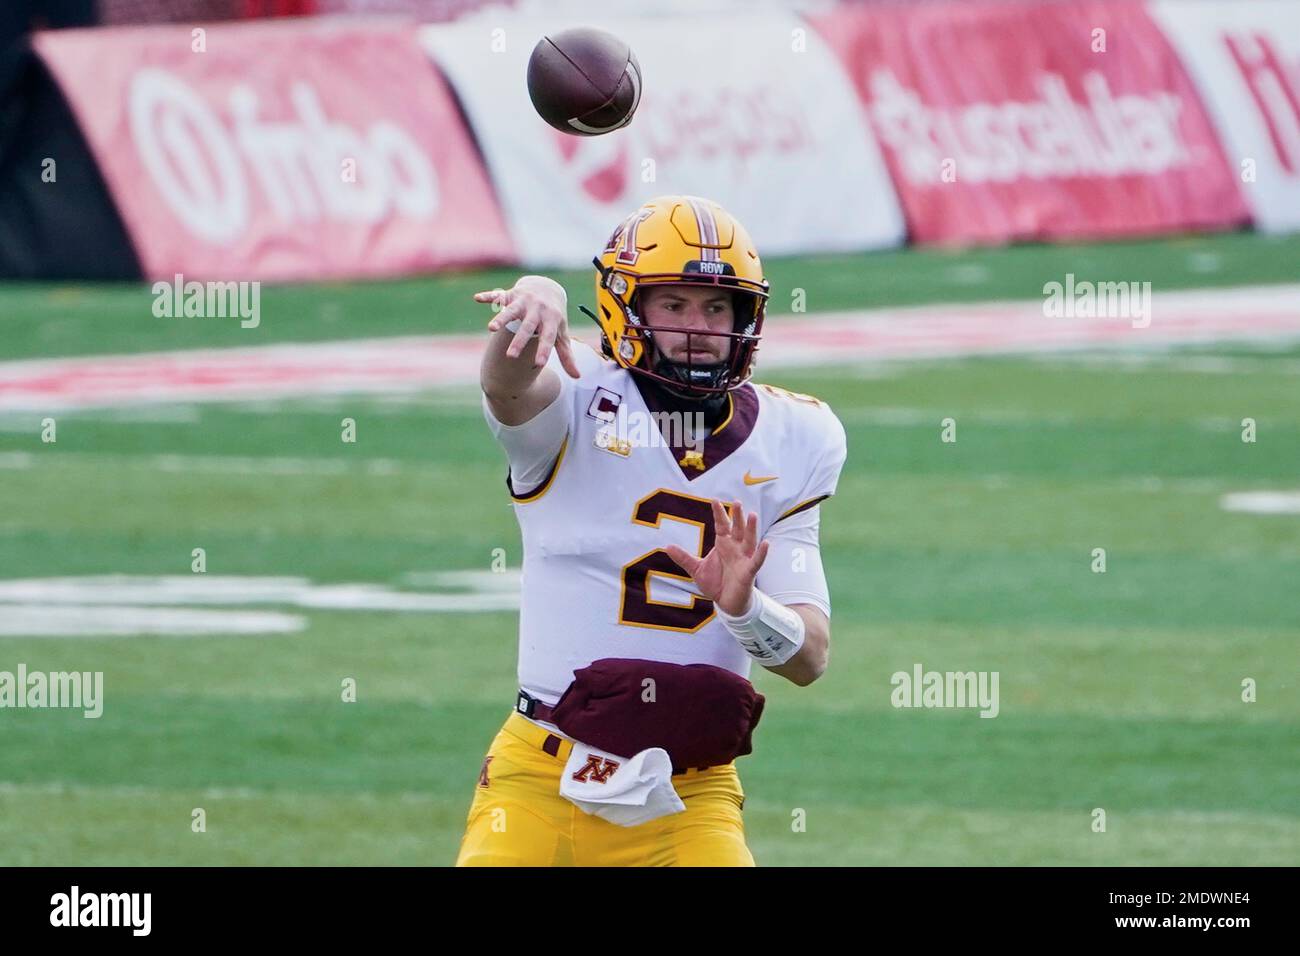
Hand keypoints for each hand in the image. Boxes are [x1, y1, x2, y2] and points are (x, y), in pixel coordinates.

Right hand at [474, 275, 580, 377]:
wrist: (548, 288)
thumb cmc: (555, 317)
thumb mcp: (562, 334)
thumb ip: (567, 356)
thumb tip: (577, 377)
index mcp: (551, 320)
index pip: (548, 337)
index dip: (544, 349)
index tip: (539, 364)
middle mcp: (537, 309)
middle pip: (527, 326)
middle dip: (519, 341)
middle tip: (510, 356)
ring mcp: (523, 301)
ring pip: (511, 311)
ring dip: (501, 318)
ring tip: (491, 329)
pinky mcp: (511, 294)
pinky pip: (498, 295)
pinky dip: (488, 296)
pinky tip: (477, 298)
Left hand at [665, 499, 769, 616]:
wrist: (726, 603)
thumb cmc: (715, 583)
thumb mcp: (697, 569)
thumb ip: (684, 558)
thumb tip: (667, 546)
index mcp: (723, 544)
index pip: (722, 525)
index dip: (719, 514)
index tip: (715, 500)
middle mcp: (735, 548)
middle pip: (737, 529)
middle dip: (737, 516)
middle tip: (737, 502)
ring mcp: (744, 559)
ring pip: (749, 541)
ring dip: (751, 529)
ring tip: (753, 515)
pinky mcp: (749, 572)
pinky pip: (756, 561)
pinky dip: (761, 553)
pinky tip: (766, 544)